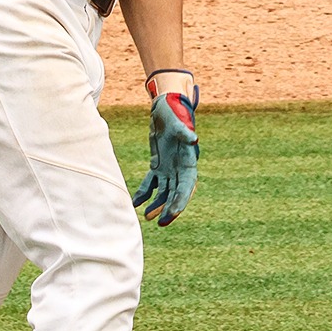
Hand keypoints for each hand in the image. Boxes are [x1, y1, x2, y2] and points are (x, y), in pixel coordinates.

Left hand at [133, 79, 197, 225]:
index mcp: (188, 162)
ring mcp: (169, 168)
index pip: (186, 186)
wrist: (164, 107)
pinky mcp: (158, 165)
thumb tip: (194, 139)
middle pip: (176, 193)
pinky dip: (144, 193)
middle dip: (169, 208)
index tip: (174, 212)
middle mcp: (180, 168)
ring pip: (164, 191)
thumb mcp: (178, 122)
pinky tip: (136, 203)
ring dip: (156, 204)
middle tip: (161, 223)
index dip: (181, 200)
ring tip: (146, 217)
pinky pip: (151, 183)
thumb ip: (185, 132)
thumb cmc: (174, 113)